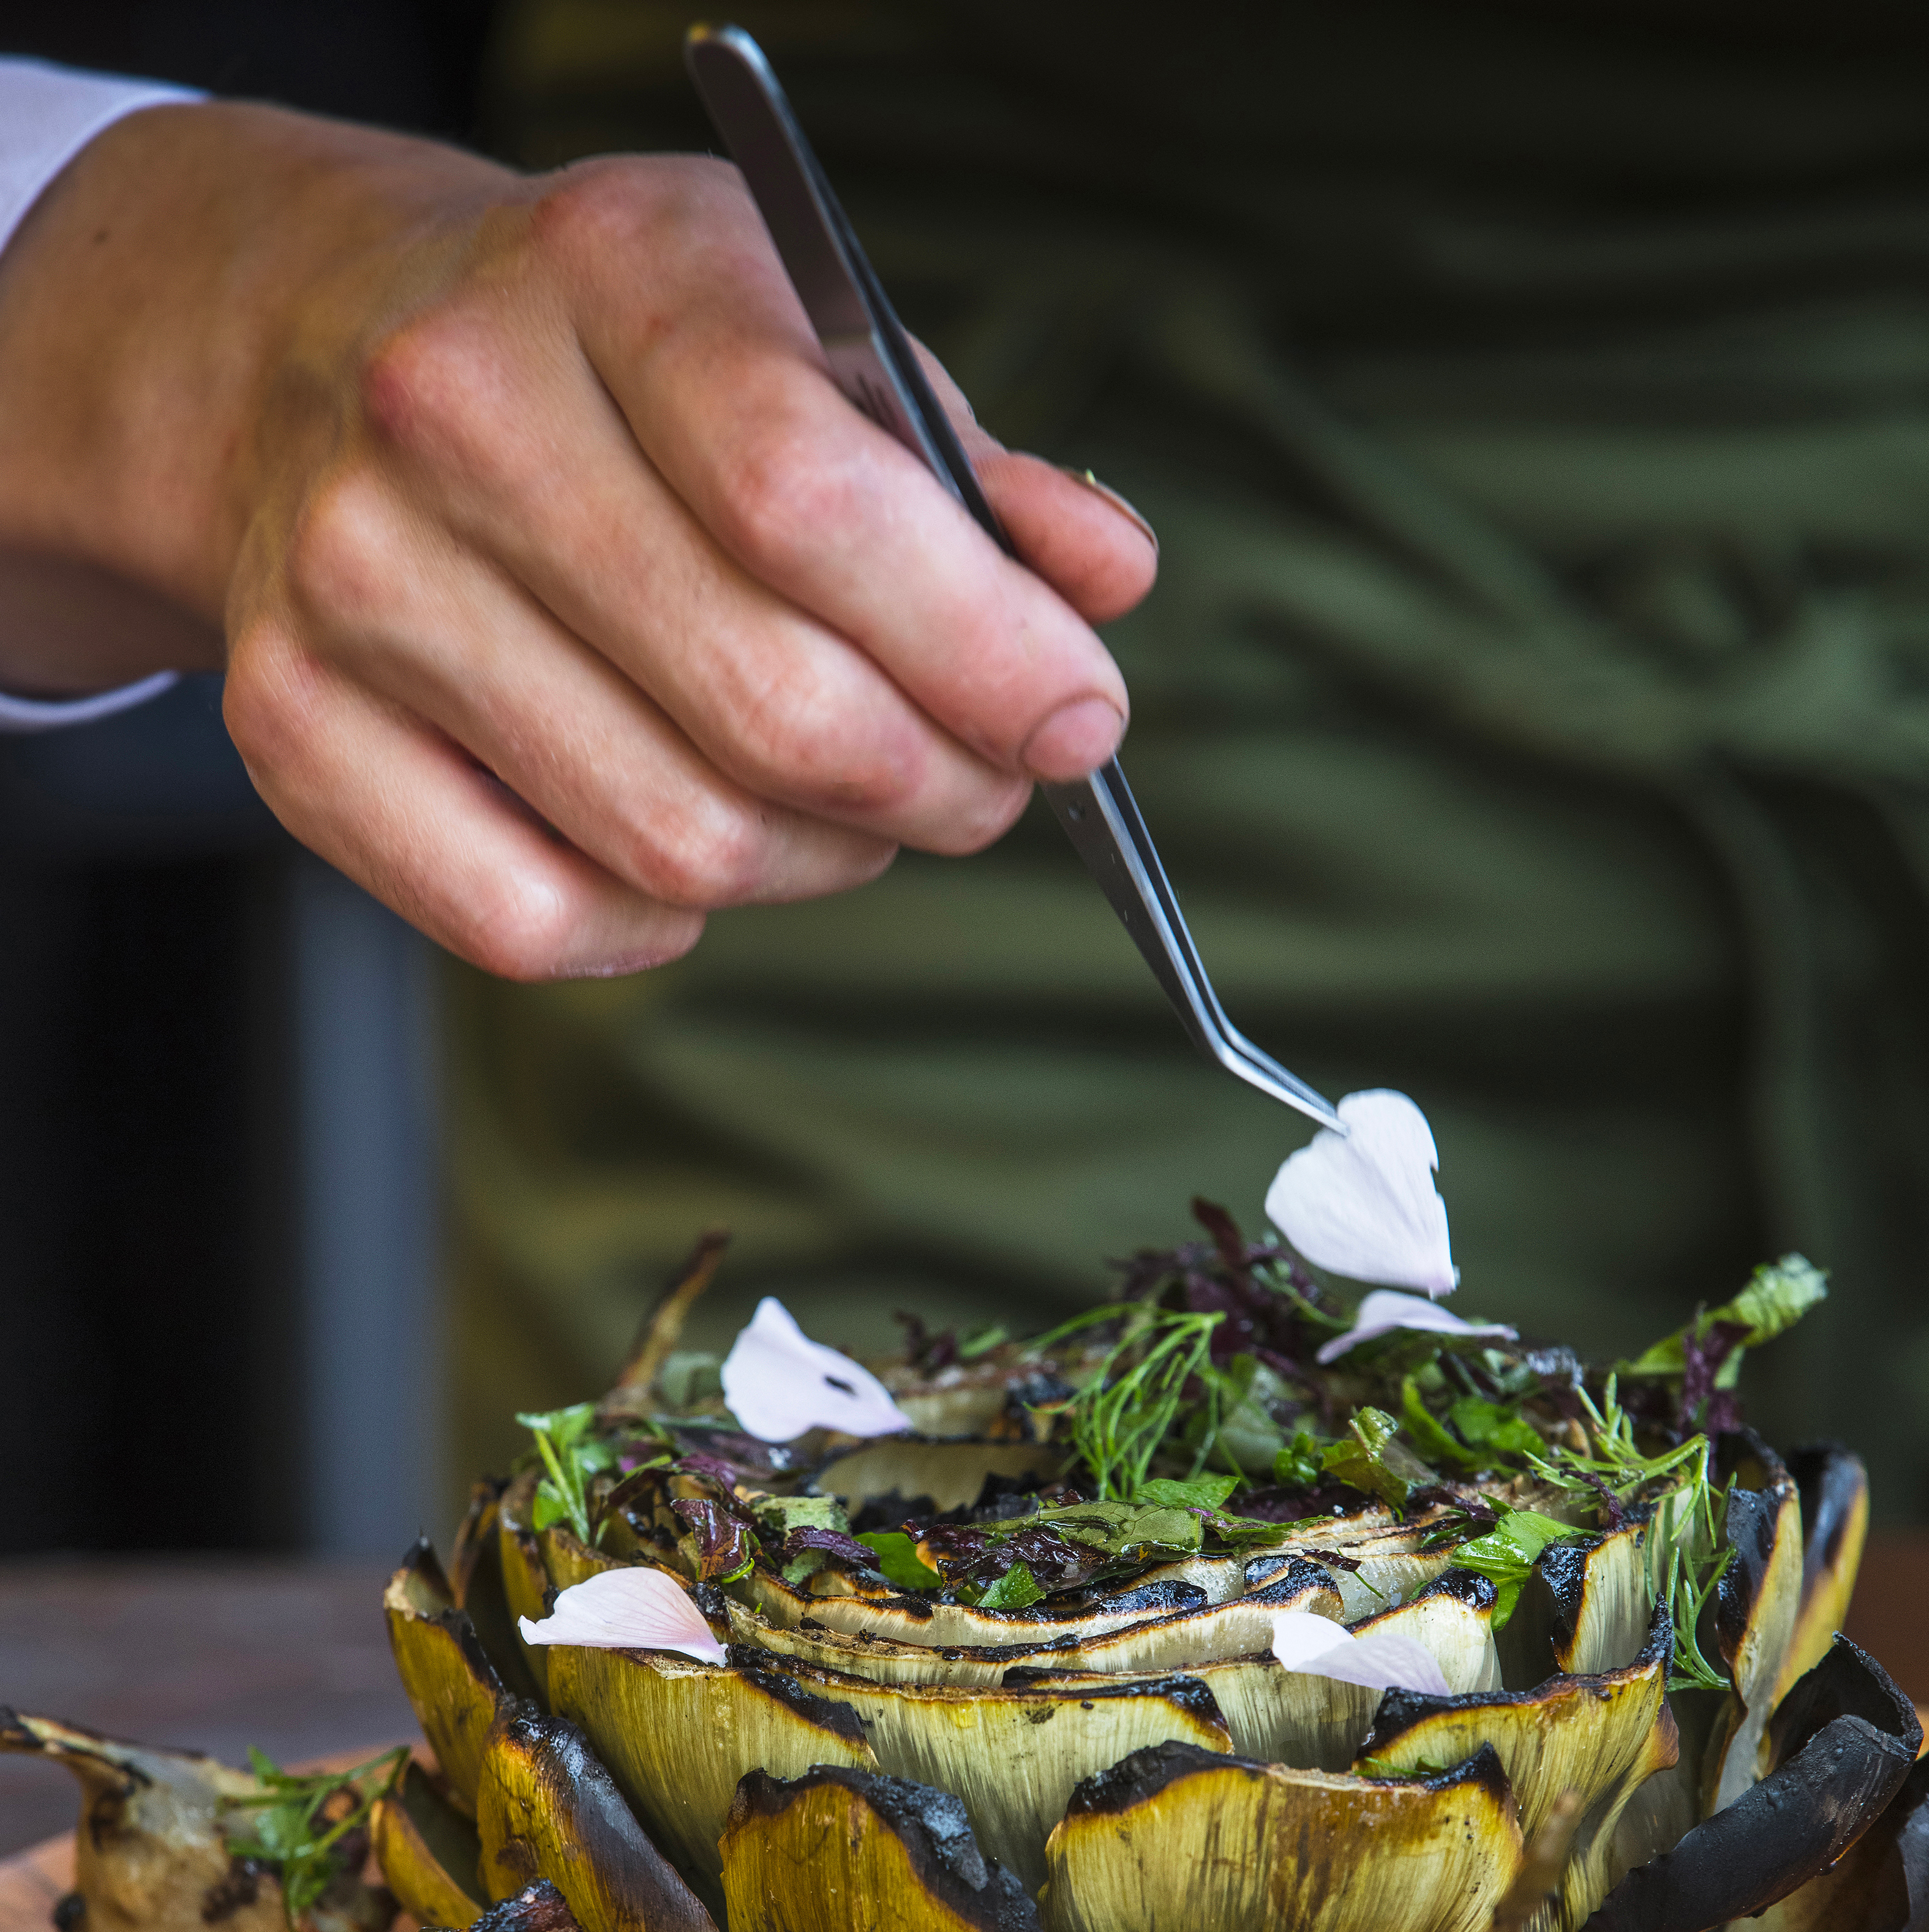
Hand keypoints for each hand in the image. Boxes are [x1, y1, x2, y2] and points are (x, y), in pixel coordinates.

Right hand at [0, 104, 1155, 976]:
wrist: (306, 352)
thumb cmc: (601, 359)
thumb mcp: (792, 326)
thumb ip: (960, 461)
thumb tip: (1099, 581)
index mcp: (606, 275)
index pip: (814, 504)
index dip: (983, 649)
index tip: (1076, 718)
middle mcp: (455, 417)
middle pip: (766, 706)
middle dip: (933, 785)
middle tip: (981, 786)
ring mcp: (356, 582)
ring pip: (670, 842)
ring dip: (811, 862)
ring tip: (843, 808)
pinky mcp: (293, 727)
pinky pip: (532, 924)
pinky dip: (649, 924)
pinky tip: (681, 852)